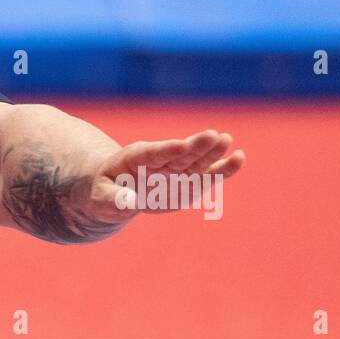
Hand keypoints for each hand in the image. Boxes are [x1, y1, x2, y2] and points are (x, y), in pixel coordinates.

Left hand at [92, 129, 245, 221]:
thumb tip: (130, 203)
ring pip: (197, 161)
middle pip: (180, 154)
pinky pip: (206, 176)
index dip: (166, 150)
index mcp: (135, 158)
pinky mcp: (189, 182)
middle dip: (196, 146)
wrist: (118, 191)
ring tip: (227, 141)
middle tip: (214, 136)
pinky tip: (238, 159)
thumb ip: (113, 199)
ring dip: (213, 153)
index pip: (152, 153)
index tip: (181, 145)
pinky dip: (221, 170)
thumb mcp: (101, 198)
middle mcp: (161, 161)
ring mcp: (177, 171)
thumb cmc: (106, 191)